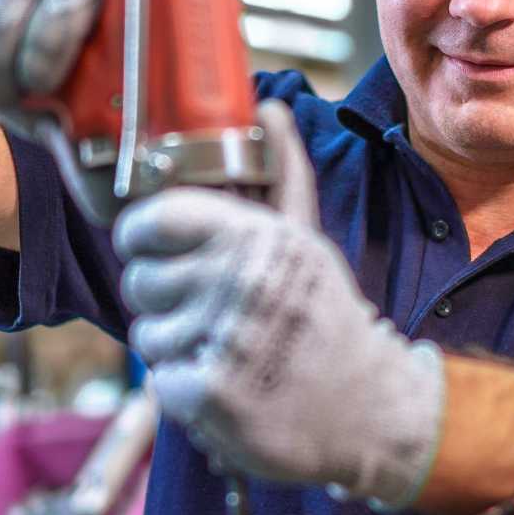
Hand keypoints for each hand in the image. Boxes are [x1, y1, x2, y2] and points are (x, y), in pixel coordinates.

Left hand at [115, 102, 445, 508]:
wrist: (372, 408)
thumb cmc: (328, 319)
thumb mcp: (306, 241)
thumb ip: (280, 175)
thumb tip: (269, 106)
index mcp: (258, 236)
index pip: (155, 218)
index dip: (141, 236)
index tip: (151, 250)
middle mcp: (241, 281)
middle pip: (142, 281)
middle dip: (168, 301)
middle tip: (214, 315)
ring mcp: (226, 339)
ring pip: (148, 335)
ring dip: (178, 349)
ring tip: (226, 352)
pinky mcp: (212, 394)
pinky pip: (161, 381)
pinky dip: (185, 392)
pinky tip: (226, 387)